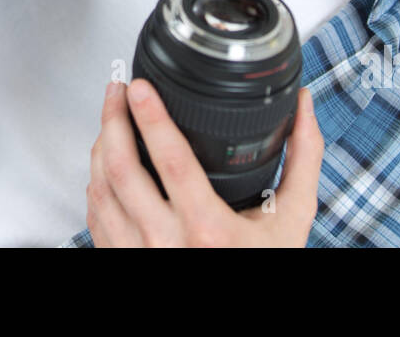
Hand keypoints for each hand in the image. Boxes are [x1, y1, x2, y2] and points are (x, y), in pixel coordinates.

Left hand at [86, 78, 323, 246]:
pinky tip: (106, 160)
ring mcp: (136, 254)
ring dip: (101, 143)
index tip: (140, 87)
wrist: (229, 326)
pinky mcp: (119, 259)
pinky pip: (96, 212)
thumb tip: (304, 107)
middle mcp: (165, 243)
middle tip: (117, 88)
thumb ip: (303, 160)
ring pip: (100, 186)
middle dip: (113, 118)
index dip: (151, 118)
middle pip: (122, 167)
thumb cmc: (261, 267)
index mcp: (208, 229)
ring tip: (111, 115)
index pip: (171, 161)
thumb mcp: (291, 220)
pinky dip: (97, 178)